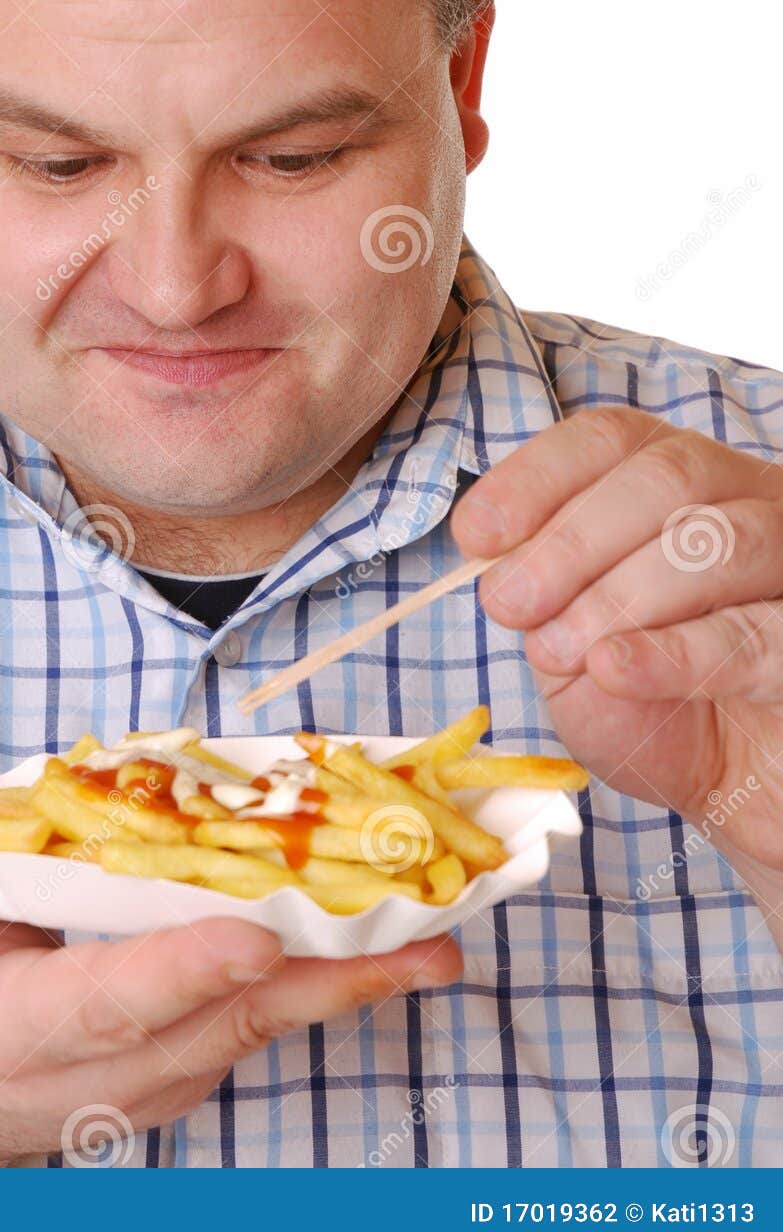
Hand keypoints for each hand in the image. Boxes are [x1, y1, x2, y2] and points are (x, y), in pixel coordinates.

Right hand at [0, 843, 461, 1165]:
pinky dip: (330, 975)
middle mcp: (106, 1072)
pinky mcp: (191, 1058)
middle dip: (325, 980)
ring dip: (353, 981)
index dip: (182, 970)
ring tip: (441, 935)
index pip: (108, 1004)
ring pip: (262, 1024)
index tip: (255, 936)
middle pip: (224, 1022)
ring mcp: (159, 1075)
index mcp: (18, 1036)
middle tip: (423, 941)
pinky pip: (266, 1015)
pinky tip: (392, 931)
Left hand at [452, 407, 782, 882]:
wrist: (733, 793)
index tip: (476, 534)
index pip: (611, 438)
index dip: (536, 476)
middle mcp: (745, 501)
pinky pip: (758, 633)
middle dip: (570, 539)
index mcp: (676, 483)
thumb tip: (496, 554)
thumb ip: (539, 593)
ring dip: (619, 595)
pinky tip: (616, 667)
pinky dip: (677, 651)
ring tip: (561, 652)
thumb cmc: (650, 704)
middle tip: (511, 602)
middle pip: (666, 476)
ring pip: (719, 541)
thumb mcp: (570, 642)